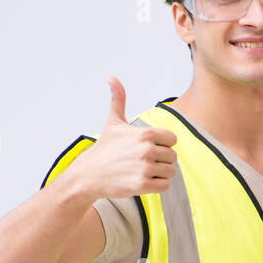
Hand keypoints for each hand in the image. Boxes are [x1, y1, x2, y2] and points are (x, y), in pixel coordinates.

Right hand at [76, 76, 177, 198]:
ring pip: (171, 172)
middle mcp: (146, 149)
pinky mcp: (142, 185)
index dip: (162, 145)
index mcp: (145, 133)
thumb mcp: (112, 122)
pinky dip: (157, 186)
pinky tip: (143, 181)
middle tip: (143, 163)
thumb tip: (111, 76)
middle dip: (161, 161)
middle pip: (173, 157)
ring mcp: (145, 168)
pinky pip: (165, 186)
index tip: (148, 148)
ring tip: (142, 172)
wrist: (89, 175)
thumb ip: (118, 99)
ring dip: (160, 174)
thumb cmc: (104, 148)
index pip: (172, 140)